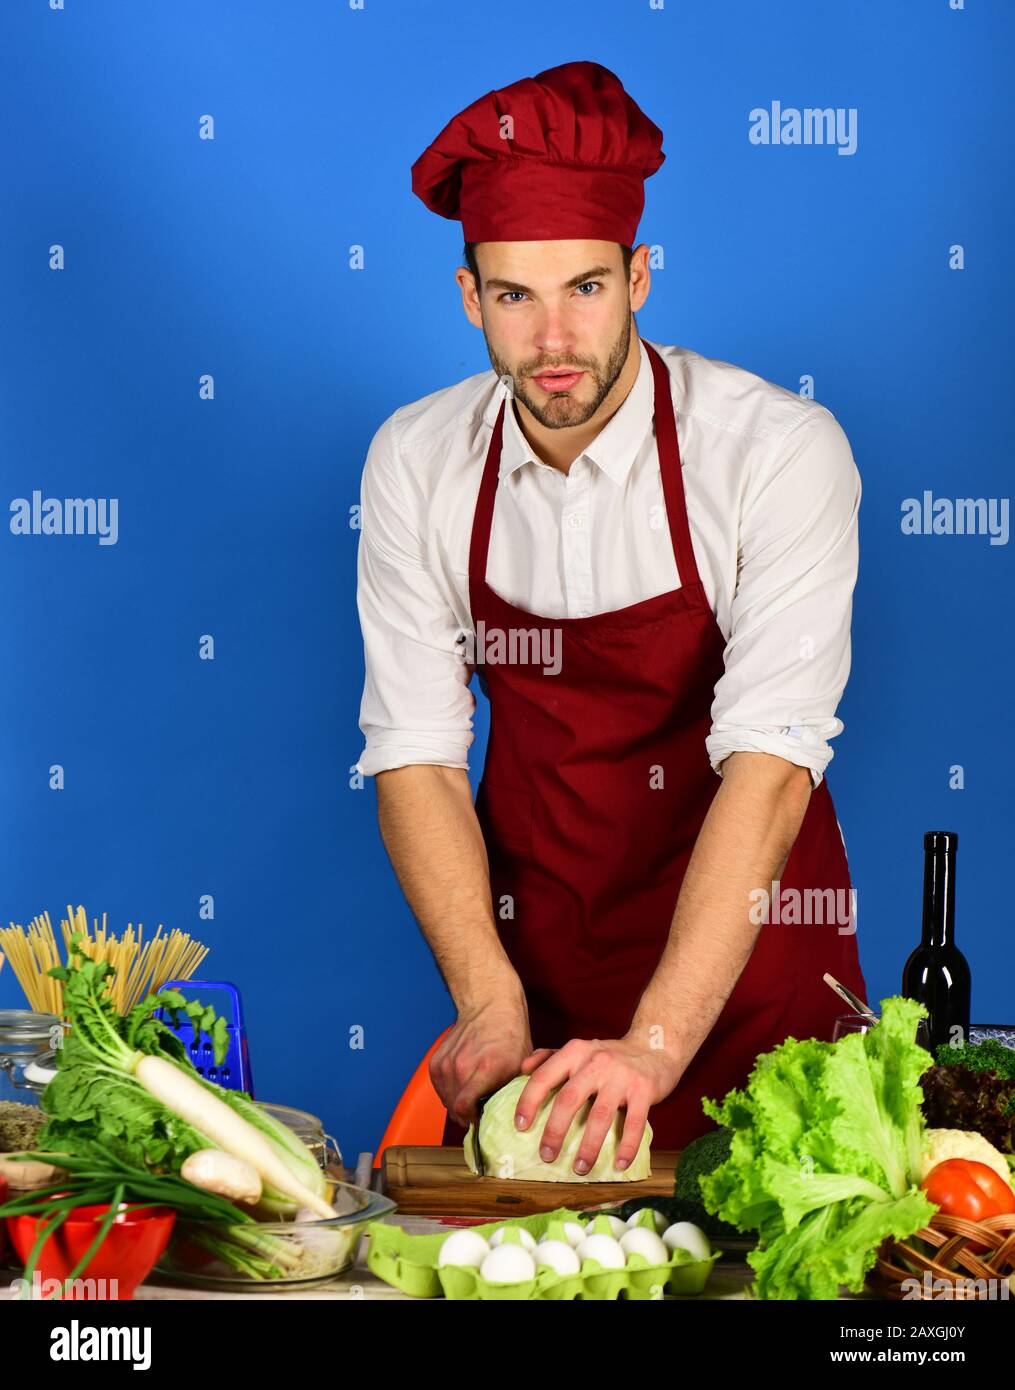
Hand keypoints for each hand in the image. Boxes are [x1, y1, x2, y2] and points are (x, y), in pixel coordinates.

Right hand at [430, 991, 532, 1128]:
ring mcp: (446, 1063)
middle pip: (455, 1108)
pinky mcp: (436, 1061)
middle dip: (467, 1116)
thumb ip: (513, 1093)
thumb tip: (512, 1119)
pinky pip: (440, 1088)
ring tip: (472, 1101)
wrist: (490, 1007)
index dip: (473, 1121)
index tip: (482, 1122)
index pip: (464, 1108)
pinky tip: (463, 1088)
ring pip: (446, 1100)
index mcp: (485, 1069)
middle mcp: (461, 1066)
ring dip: (457, 1105)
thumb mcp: (521, 1067)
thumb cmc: (510, 1036)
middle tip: (479, 1114)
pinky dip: (450, 1092)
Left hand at [514, 1037, 684, 1174]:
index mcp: (576, 1051)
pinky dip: (626, 1147)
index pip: (544, 1076)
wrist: (654, 1046)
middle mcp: (596, 1061)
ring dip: (588, 1147)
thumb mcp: (580, 1049)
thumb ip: (550, 1056)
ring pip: (600, 1116)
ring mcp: (621, 1076)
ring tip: (579, 1168)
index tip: (519, 1127)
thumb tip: (523, 1068)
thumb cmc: (610, 1054)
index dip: (528, 1102)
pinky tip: (619, 1165)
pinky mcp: (644, 1090)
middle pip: (568, 1099)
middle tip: (546, 1156)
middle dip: (554, 1132)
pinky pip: (634, 1124)